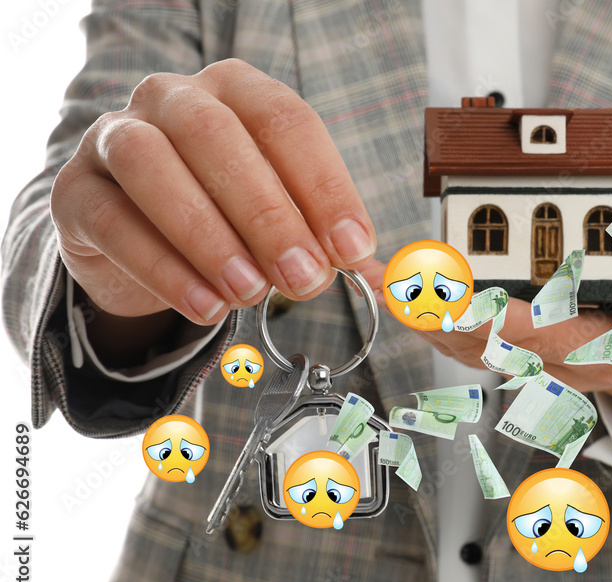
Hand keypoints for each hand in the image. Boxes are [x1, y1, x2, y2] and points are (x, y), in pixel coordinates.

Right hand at [51, 59, 376, 326]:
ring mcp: (114, 138)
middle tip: (305, 279)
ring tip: (252, 292)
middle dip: (270, 214)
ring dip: (211, 236)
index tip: (354, 248)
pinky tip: (208, 306)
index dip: (325, 187)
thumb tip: (380, 276)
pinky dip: (166, 270)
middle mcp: (172, 99)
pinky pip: (115, 222)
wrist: (141, 239)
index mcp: (236, 91)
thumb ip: (324, 238)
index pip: (286, 122)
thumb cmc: (226, 216)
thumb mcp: (282, 217)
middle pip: (217, 137)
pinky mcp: (76, 192)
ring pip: (153, 167)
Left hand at [356, 254, 611, 407]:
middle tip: (390, 278)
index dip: (486, 316)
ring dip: (423, 316)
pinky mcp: (526, 355)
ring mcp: (540, 364)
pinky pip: (472, 346)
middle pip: (485, 344)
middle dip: (434, 311)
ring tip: (382, 281)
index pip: (535, 336)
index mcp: (602, 351)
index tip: (449, 298)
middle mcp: (561, 365)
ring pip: (470, 348)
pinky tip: (409, 299)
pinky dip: (436, 321)